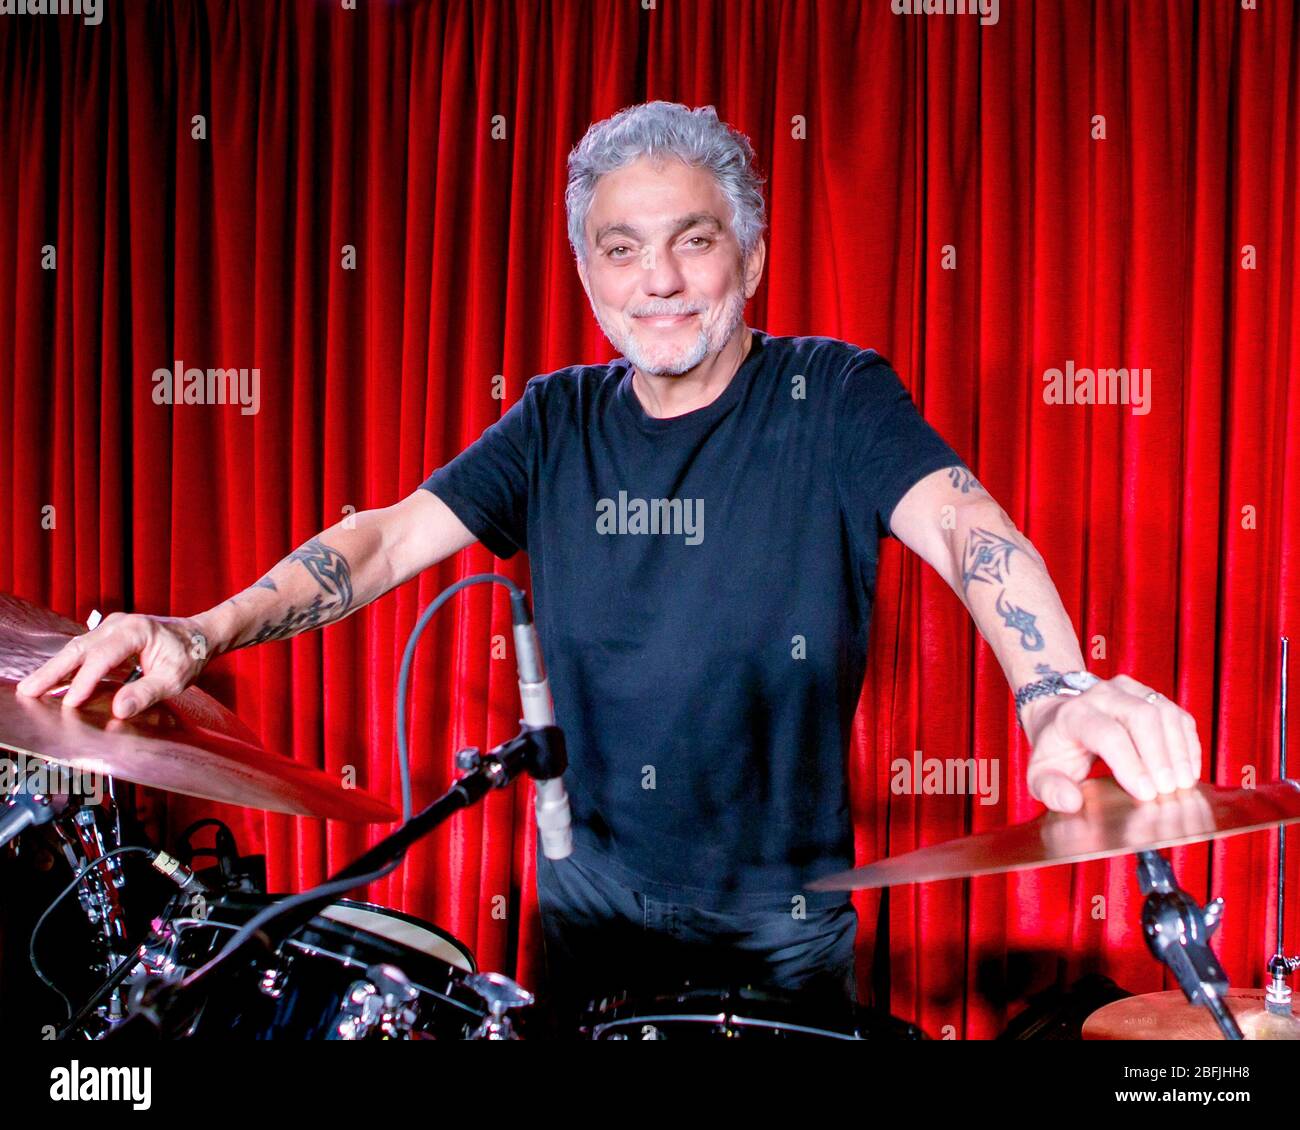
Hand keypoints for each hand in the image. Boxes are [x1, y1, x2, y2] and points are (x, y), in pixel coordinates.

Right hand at [14, 612, 211, 719]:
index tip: (70, 703)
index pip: (103, 657)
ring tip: (31, 689)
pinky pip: (82, 650)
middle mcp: (119, 625)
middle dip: (52, 671)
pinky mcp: (107, 635)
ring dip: (53, 669)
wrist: (199, 636)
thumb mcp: (175, 679)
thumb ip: (147, 693)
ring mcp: (111, 628)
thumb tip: (119, 710)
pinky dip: (66, 666)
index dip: (85, 681)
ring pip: (75, 648)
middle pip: (79, 648)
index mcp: (136, 631)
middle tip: (28, 691)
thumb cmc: (189, 656)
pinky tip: (51, 682)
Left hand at [1023, 674, 1202, 813]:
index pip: (1106, 733)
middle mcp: (1101, 695)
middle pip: (1141, 717)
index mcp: (1073, 714)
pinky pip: (1177, 715)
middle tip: (1168, 790)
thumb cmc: (1055, 750)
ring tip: (1182, 783)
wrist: (1060, 717)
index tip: (1146, 793)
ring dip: (1178, 750)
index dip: (1130, 763)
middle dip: (1159, 756)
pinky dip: (1187, 743)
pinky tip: (1188, 770)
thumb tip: (1072, 801)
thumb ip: (1051, 790)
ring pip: (1163, 712)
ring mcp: (1128, 691)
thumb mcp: (1041, 774)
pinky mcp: (1150, 695)